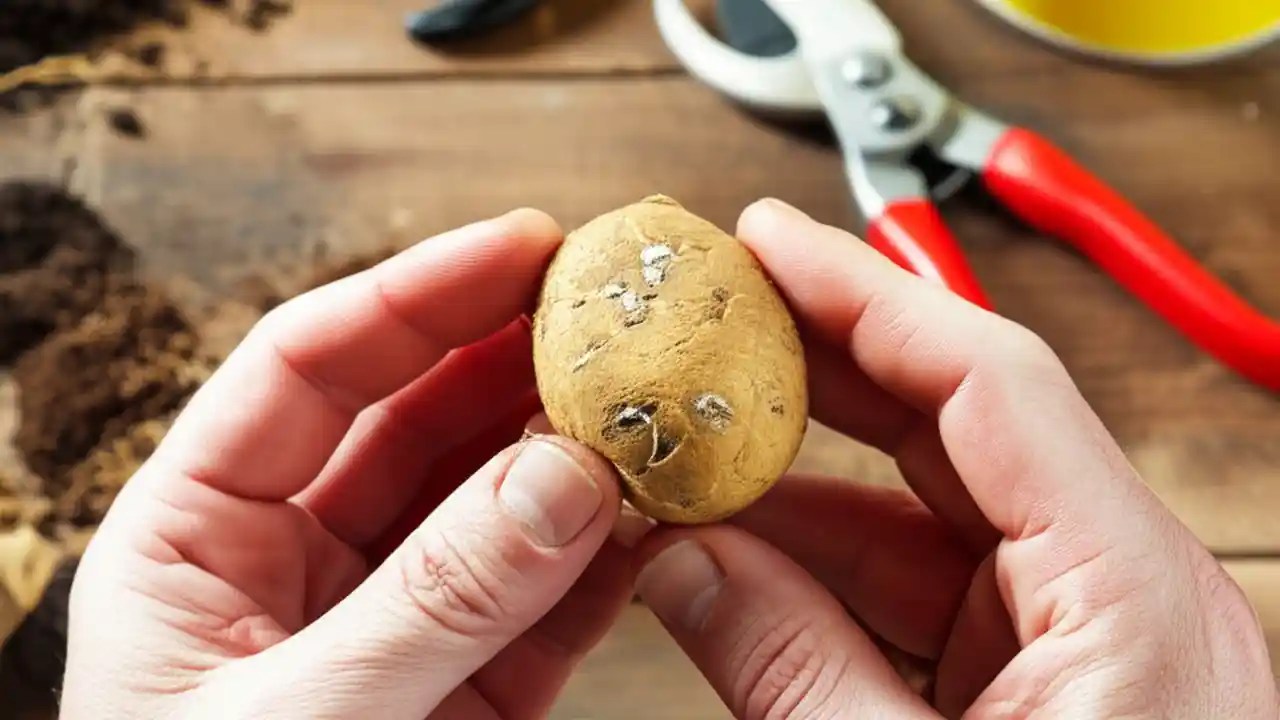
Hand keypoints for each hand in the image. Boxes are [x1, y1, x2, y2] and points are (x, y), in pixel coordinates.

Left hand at [60, 211, 636, 718]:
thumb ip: (431, 603)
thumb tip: (561, 479)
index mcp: (197, 539)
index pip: (309, 370)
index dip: (417, 295)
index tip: (520, 248)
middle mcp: (299, 564)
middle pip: (419, 419)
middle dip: (518, 361)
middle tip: (613, 312)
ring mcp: (398, 620)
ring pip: (499, 500)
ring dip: (579, 450)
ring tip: (657, 405)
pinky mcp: (471, 685)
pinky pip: (548, 594)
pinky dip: (610, 550)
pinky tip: (662, 508)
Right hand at [633, 200, 1279, 718]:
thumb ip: (785, 670)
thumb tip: (682, 563)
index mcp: (1132, 595)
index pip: (986, 382)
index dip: (865, 295)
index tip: (770, 247)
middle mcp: (1117, 596)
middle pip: (951, 427)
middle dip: (818, 368)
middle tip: (712, 323)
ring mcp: (1075, 643)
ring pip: (918, 516)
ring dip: (796, 483)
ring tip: (689, 448)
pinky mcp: (1035, 691)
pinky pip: (910, 597)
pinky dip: (817, 571)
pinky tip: (729, 553)